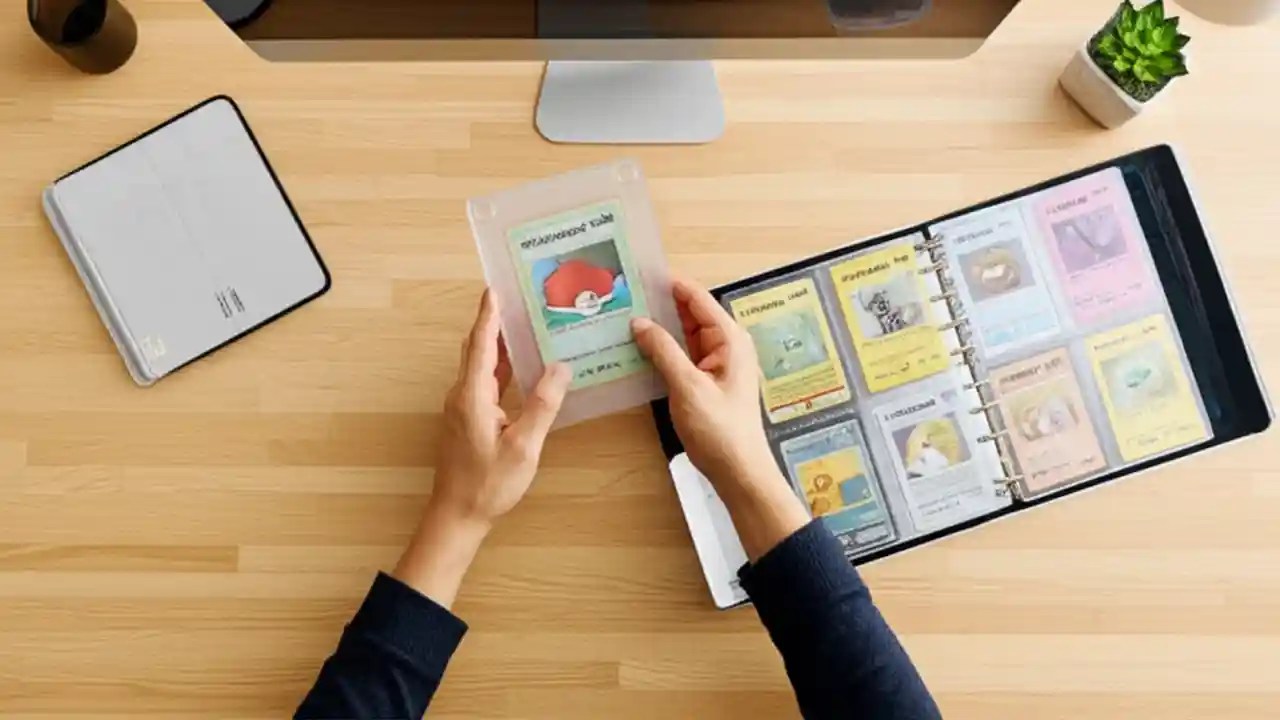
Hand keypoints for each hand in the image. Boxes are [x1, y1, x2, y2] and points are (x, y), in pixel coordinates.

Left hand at [394, 290, 570, 606]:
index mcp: (473, 395)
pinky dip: (501, 369)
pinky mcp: (468, 421)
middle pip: (478, 349)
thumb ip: (542, 404)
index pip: (481, 344)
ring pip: (481, 366)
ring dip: (499, 345)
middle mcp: (463, 395)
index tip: (496, 287)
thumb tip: (560, 368)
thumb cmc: (488, 485)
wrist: (457, 516)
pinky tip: (521, 368)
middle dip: (494, 322)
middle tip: (516, 299)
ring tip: (523, 326)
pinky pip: (485, 383)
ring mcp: (463, 408)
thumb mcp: (524, 446)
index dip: (489, 314)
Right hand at [631, 279, 809, 560]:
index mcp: (730, 339)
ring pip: (683, 334)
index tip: (640, 273)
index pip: (697, 298)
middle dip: (659, 304)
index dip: (669, 283)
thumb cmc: (719, 429)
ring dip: (658, 328)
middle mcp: (726, 345)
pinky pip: (682, 355)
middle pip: (689, 313)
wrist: (737, 470)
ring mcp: (716, 363)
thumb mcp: (687, 386)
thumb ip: (663, 350)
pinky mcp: (706, 380)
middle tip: (625, 294)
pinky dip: (662, 349)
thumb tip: (640, 322)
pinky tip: (637, 348)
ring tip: (624, 316)